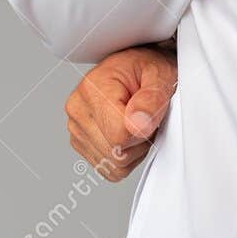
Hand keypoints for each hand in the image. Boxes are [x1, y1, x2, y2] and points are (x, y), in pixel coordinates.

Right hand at [65, 45, 178, 181]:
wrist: (137, 67)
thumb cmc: (147, 68)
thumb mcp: (161, 74)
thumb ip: (152, 99)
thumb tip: (138, 125)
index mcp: (93, 88)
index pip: (119, 136)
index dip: (144, 130)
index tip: (150, 112)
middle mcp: (78, 108)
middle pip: (116, 154)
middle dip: (140, 141)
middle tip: (146, 116)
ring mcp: (76, 128)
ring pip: (113, 165)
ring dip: (134, 150)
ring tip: (137, 122)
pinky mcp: (81, 144)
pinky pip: (110, 170)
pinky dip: (126, 158)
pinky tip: (128, 133)